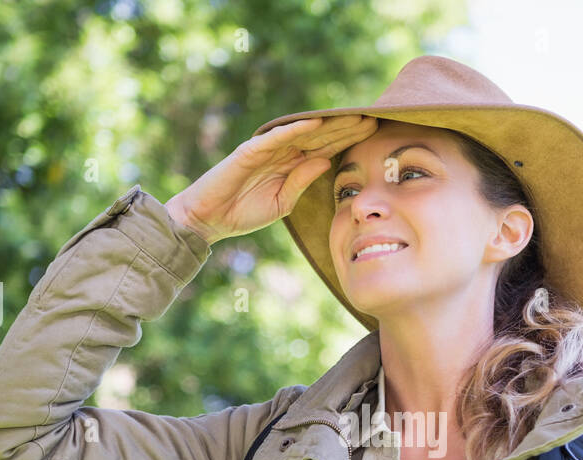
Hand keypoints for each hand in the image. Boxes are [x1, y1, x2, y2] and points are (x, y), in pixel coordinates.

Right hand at [165, 114, 377, 244]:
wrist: (209, 219)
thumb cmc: (242, 212)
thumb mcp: (283, 202)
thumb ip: (302, 181)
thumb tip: (326, 161)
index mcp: (291, 165)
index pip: (325, 148)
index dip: (348, 140)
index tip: (373, 133)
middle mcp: (281, 152)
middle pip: (319, 135)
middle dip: (345, 127)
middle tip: (373, 117)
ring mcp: (266, 149)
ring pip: (303, 132)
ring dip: (328, 124)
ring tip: (353, 116)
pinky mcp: (250, 151)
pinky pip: (275, 138)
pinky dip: (294, 129)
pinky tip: (315, 123)